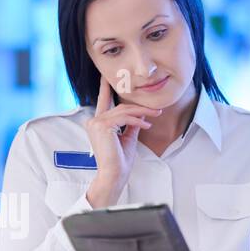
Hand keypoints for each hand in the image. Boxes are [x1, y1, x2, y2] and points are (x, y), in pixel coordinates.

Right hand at [85, 70, 162, 207]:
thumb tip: (139, 115)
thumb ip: (131, 124)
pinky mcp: (102, 126)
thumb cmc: (119, 161)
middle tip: (156, 110)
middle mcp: (93, 121)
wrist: (114, 174)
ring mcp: (96, 123)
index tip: (105, 76)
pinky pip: (125, 118)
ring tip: (155, 115)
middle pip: (120, 107)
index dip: (104, 88)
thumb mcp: (128, 138)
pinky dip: (138, 120)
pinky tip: (147, 124)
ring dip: (143, 113)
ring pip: (124, 111)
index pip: (103, 102)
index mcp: (97, 124)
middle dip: (139, 107)